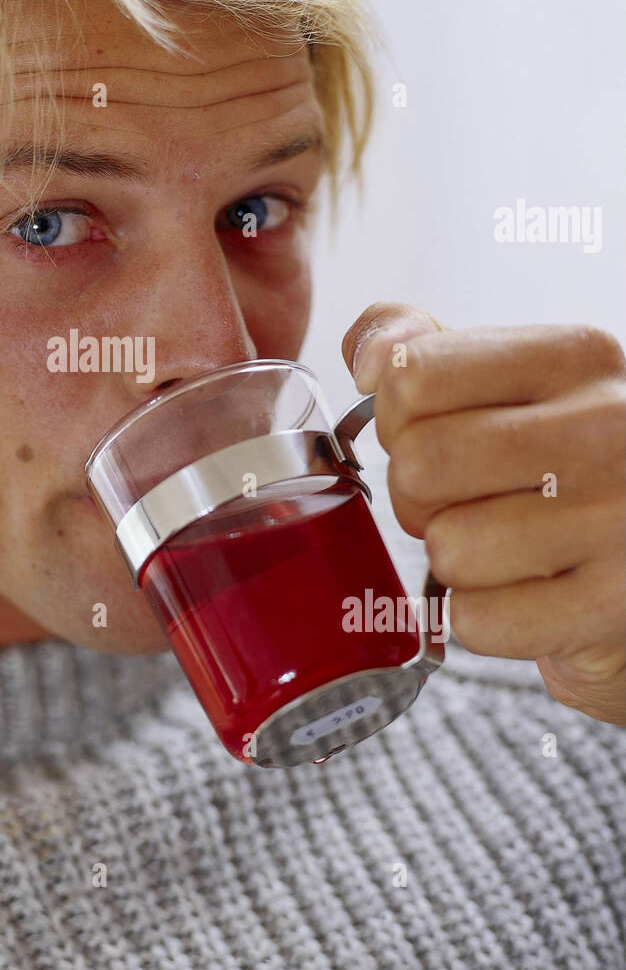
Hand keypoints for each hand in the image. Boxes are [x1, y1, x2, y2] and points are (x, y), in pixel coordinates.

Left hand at [341, 303, 625, 725]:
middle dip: (416, 495)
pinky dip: (482, 617)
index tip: (430, 432)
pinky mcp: (612, 604)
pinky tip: (524, 593)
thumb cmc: (569, 462)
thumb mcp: (516, 381)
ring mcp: (616, 519)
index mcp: (574, 357)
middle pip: (419, 464)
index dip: (396, 417)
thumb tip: (368, 358)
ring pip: (447, 548)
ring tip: (501, 546)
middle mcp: (606, 428)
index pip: (414, 376)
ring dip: (454, 559)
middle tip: (461, 502)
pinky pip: (478, 620)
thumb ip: (427, 350)